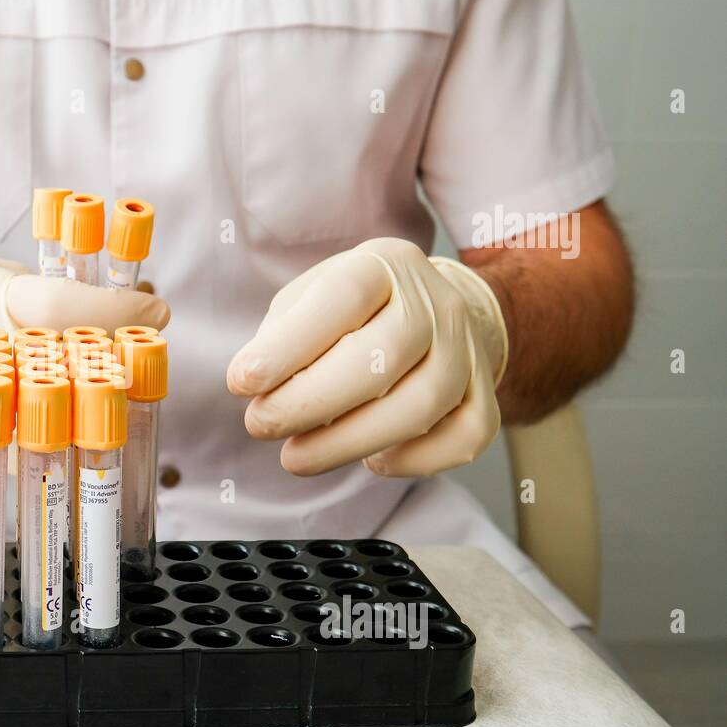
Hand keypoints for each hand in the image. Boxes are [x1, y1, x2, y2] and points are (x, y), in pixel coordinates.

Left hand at [226, 238, 506, 477]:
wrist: (439, 311)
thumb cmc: (355, 311)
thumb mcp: (311, 299)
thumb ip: (281, 336)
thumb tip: (256, 384)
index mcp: (383, 266)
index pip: (339, 301)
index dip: (287, 347)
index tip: (241, 381)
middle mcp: (435, 304)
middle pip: (381, 359)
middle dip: (308, 403)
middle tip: (260, 425)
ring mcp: (468, 352)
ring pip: (420, 407)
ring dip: (348, 442)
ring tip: (296, 457)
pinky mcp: (485, 396)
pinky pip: (462, 438)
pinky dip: (413, 460)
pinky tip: (371, 459)